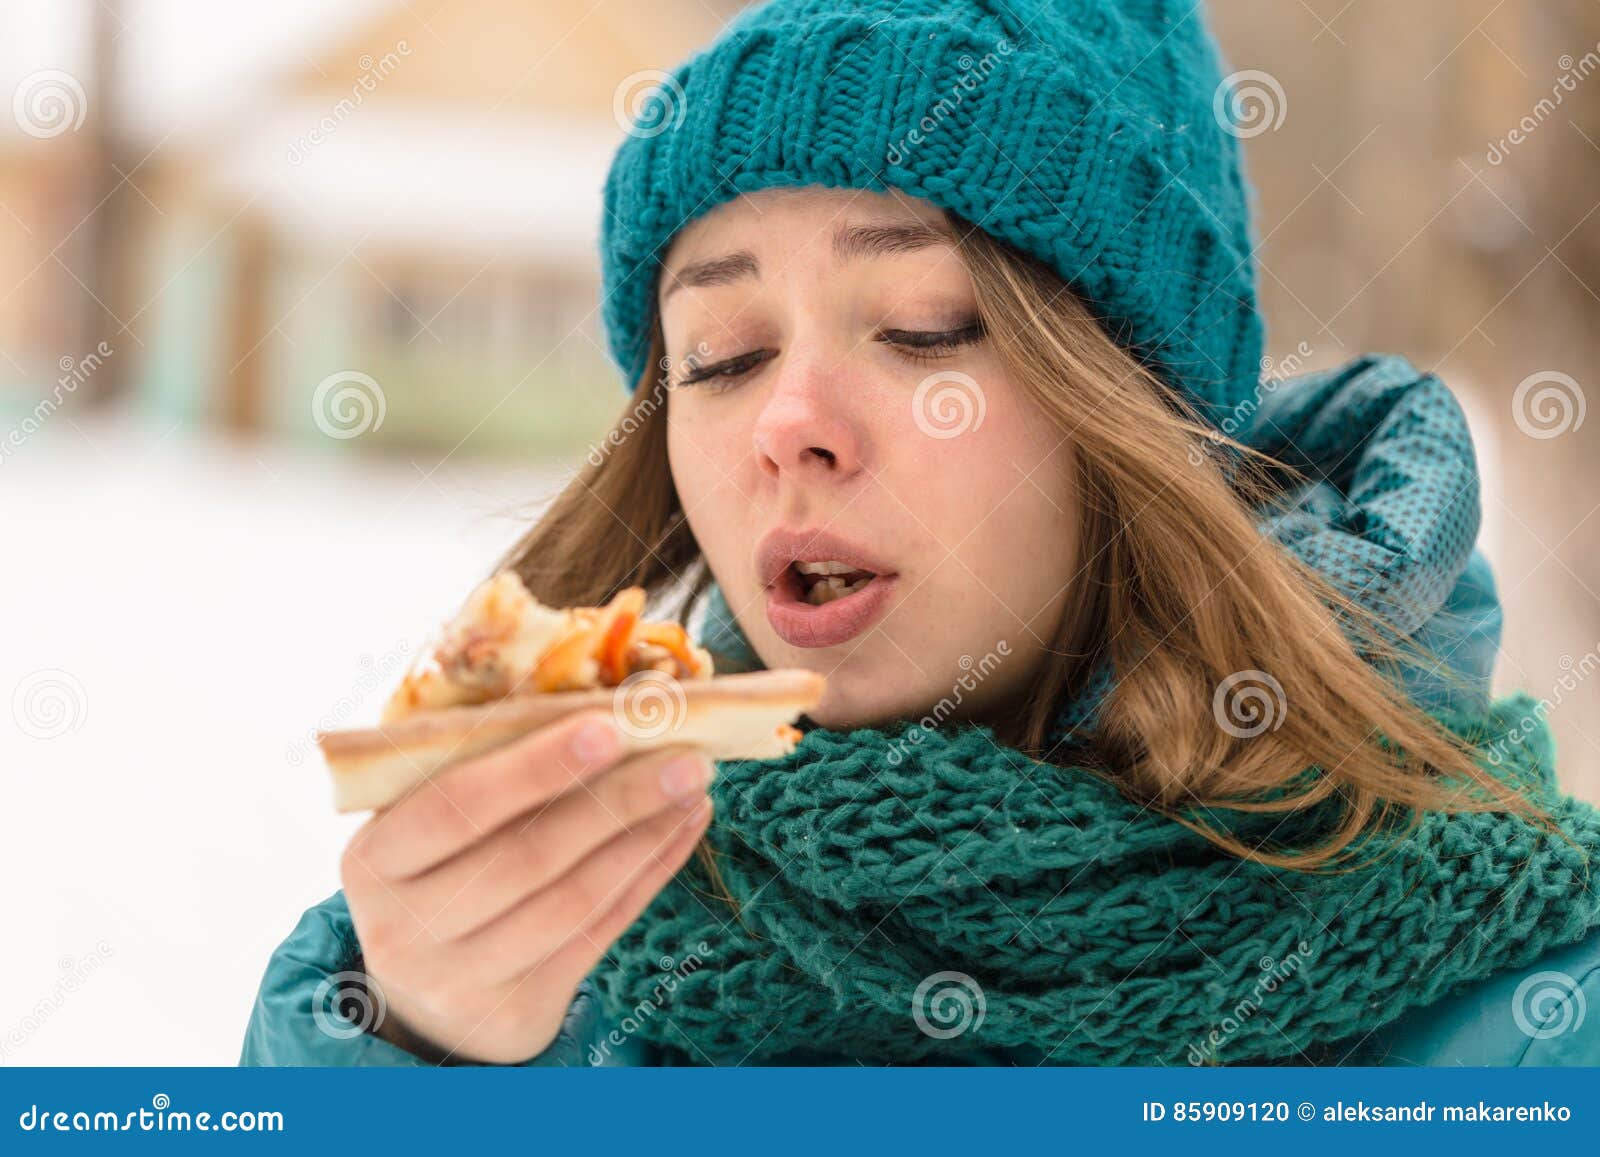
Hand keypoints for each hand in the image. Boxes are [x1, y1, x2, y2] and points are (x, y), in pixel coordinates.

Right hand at [339, 710, 712, 1063]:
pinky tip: (684, 826)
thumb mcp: (424, 819)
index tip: (609, 726)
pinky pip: (599, 933)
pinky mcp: (520, 1007)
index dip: (534, 768)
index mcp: (374, 860)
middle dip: (615, 799)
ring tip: (695, 784)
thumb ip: (477, 762)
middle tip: (686, 753)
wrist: (425, 991)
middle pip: (526, 857)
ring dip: (644, 836)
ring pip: (573, 901)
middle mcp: (406, 927)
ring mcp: (460, 977)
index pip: (456, 807)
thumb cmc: (438, 867)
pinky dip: (649, 874)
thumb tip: (590, 688)